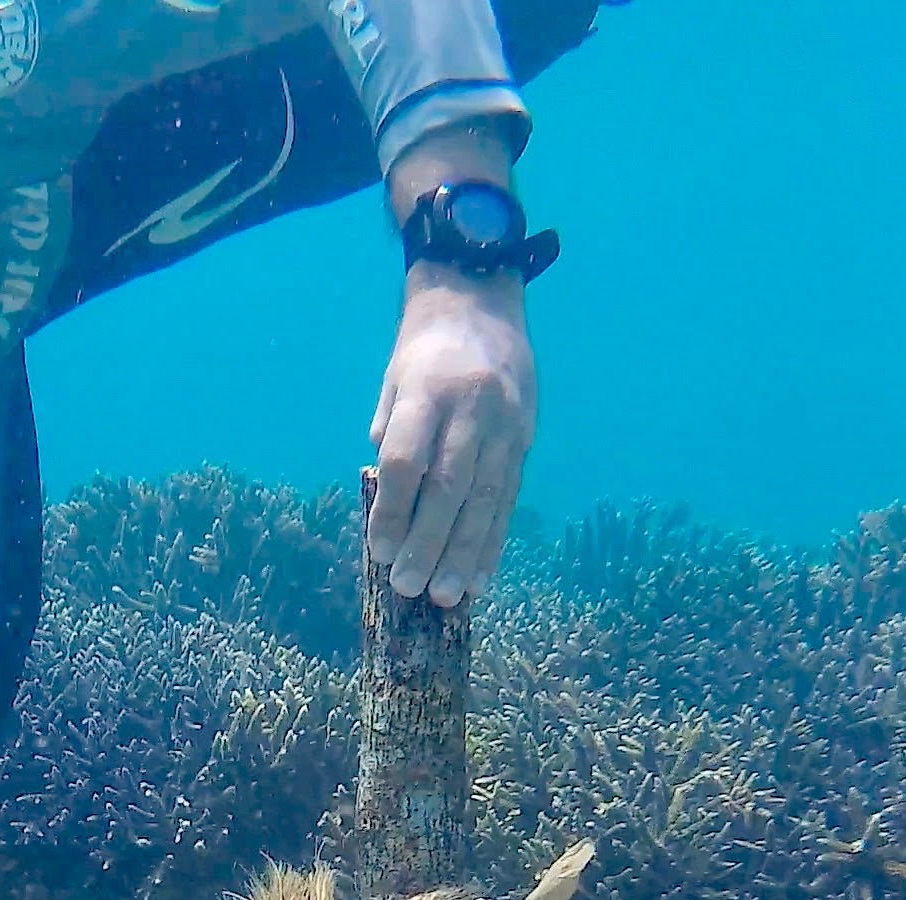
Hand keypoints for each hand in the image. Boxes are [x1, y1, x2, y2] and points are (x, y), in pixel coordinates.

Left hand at [365, 266, 534, 606]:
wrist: (481, 297)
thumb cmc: (424, 349)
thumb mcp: (394, 382)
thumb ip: (391, 438)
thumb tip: (390, 504)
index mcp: (428, 390)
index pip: (408, 460)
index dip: (392, 511)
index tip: (379, 551)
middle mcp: (472, 407)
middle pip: (449, 487)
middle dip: (429, 544)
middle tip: (410, 587)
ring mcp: (505, 423)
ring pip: (486, 498)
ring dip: (466, 553)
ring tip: (448, 596)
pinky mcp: (526, 436)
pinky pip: (509, 496)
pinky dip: (493, 540)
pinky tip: (481, 575)